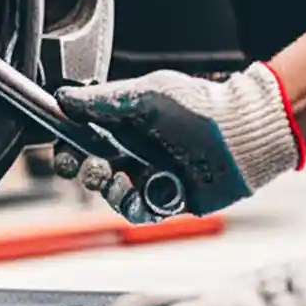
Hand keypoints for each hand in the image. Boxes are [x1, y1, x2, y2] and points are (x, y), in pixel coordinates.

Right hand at [53, 63, 303, 217]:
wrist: (240, 135)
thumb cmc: (200, 107)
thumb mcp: (148, 94)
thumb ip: (103, 99)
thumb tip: (65, 98)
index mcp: (125, 125)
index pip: (83, 139)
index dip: (69, 148)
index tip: (64, 151)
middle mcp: (134, 152)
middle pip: (91, 170)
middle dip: (86, 171)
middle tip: (95, 167)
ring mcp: (149, 178)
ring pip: (111, 194)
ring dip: (111, 188)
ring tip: (124, 178)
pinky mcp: (165, 202)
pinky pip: (137, 212)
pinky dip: (136, 204)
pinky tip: (148, 189)